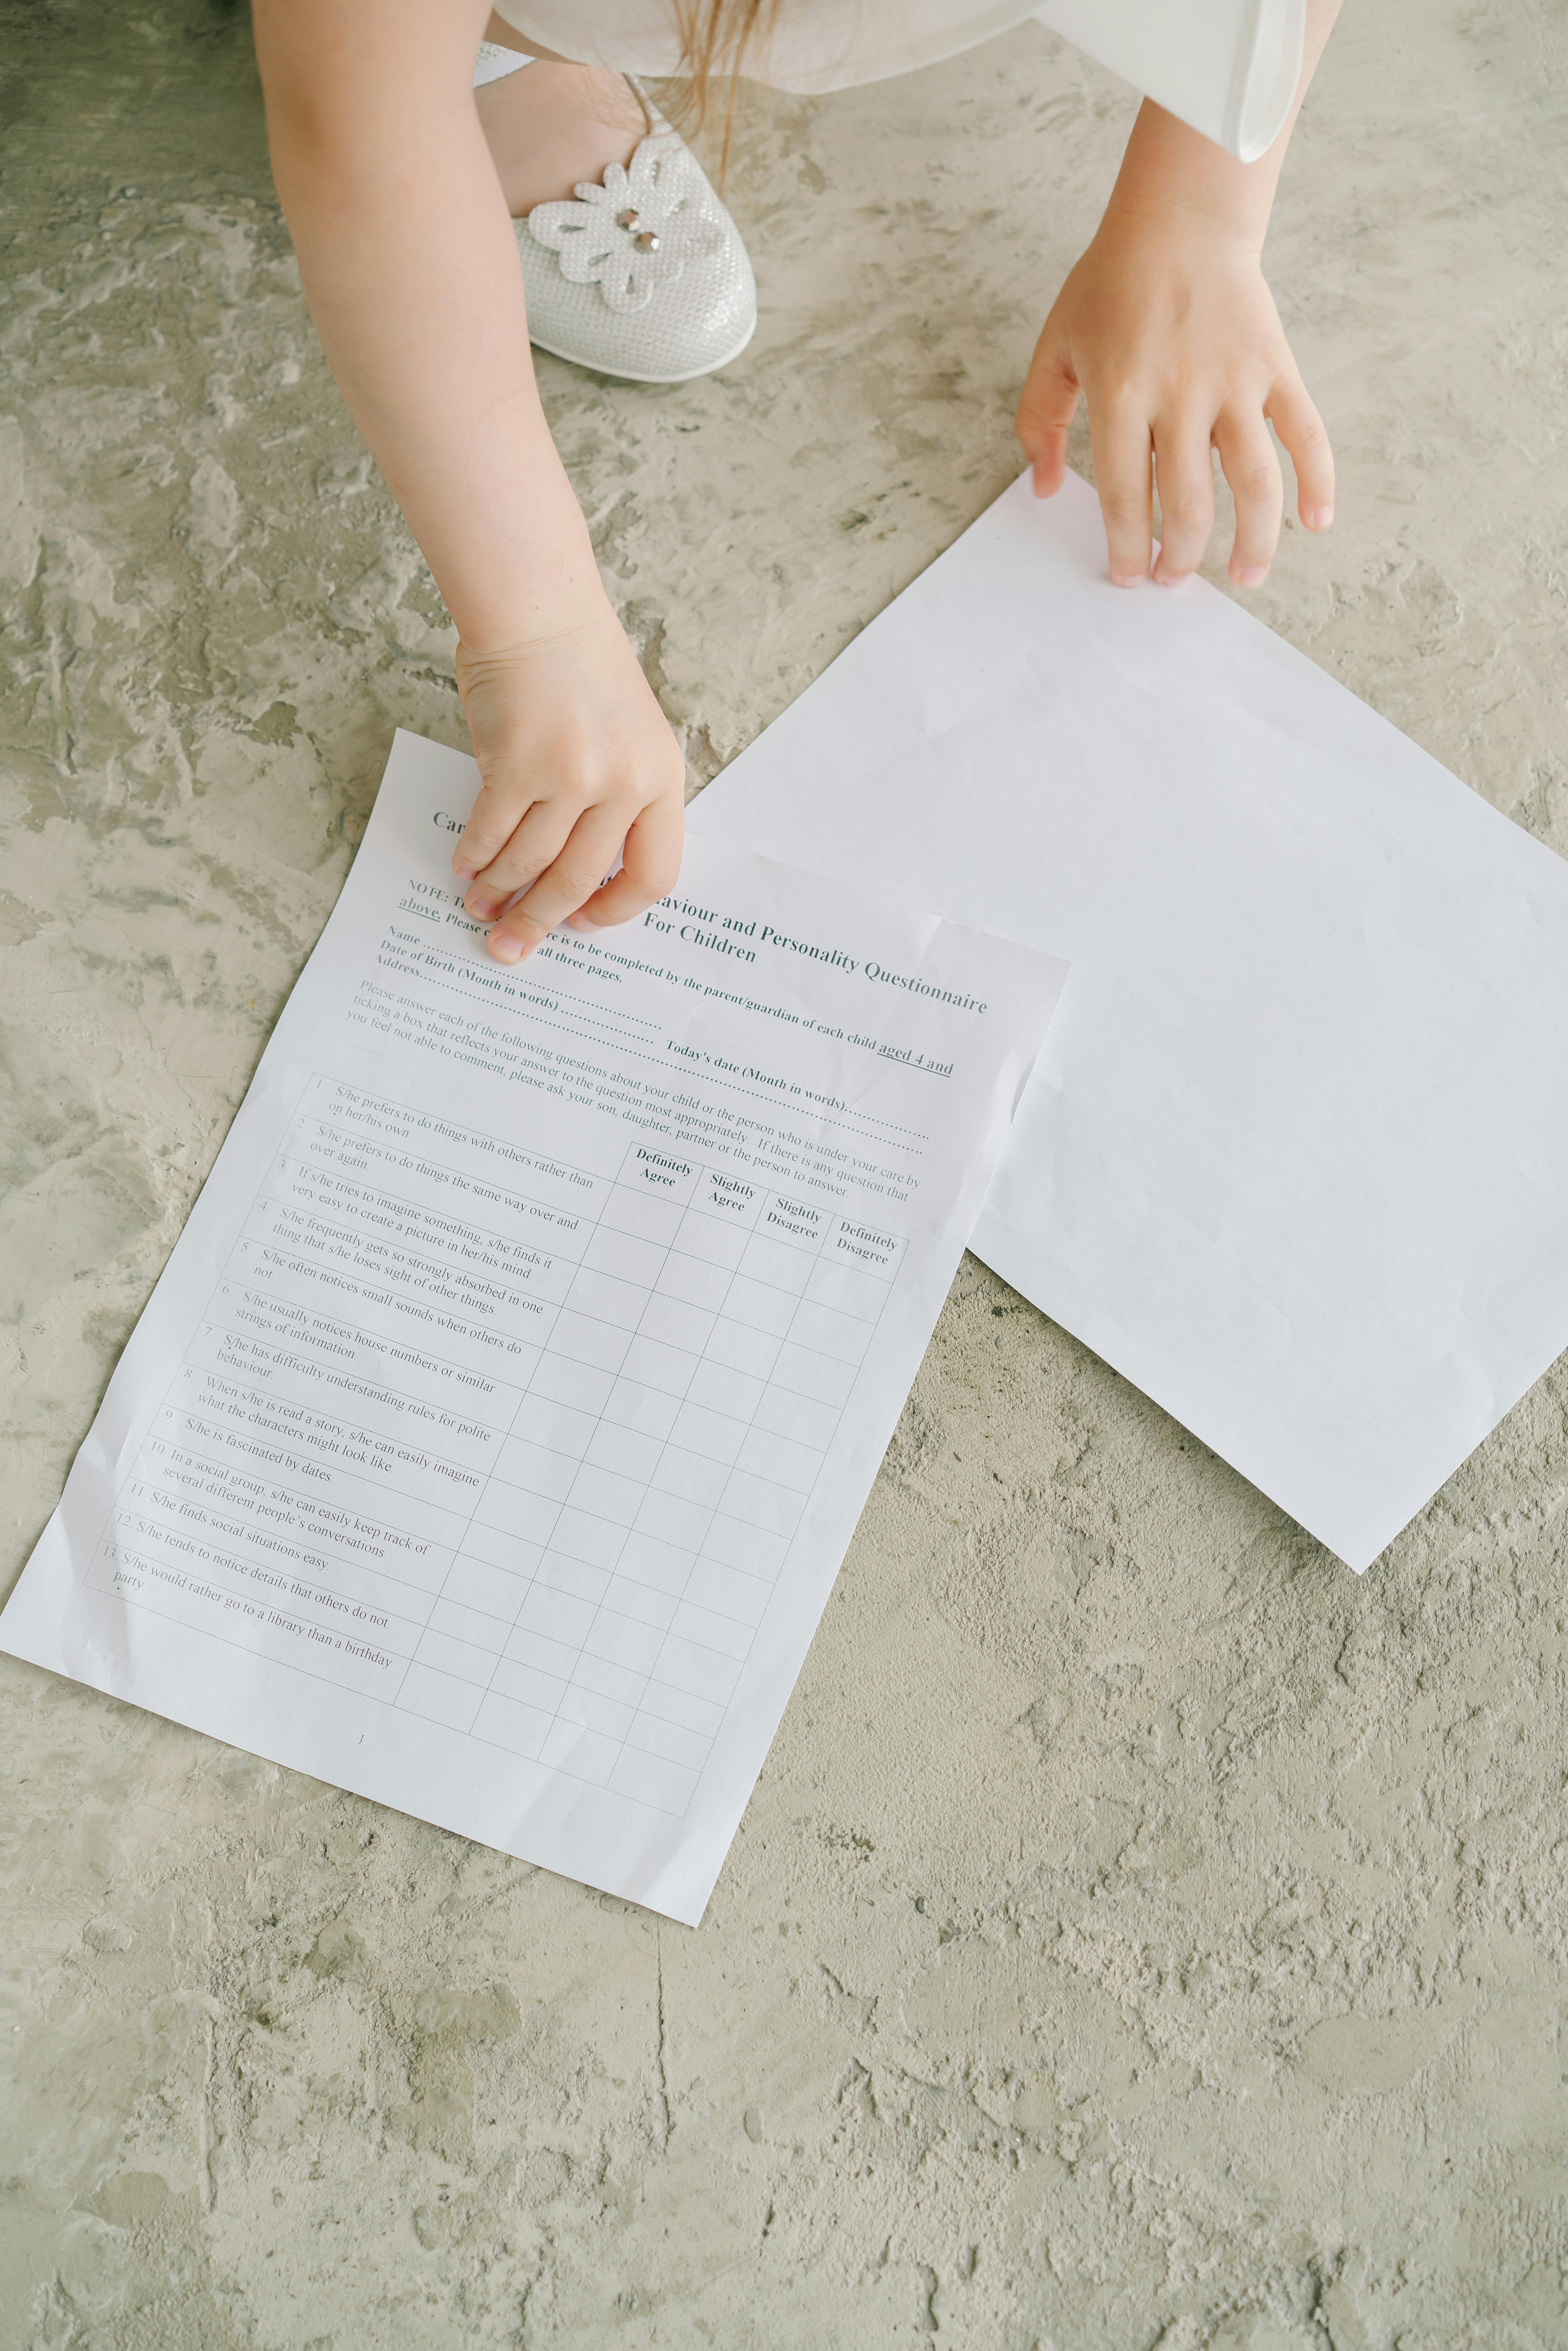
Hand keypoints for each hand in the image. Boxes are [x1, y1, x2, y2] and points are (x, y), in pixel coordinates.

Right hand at [452, 595, 684, 962]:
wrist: (539, 610)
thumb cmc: (579, 670)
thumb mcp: (627, 736)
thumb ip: (613, 800)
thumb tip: (570, 872)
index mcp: (661, 778)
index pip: (654, 873)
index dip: (617, 909)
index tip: (584, 924)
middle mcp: (623, 782)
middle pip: (582, 880)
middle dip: (541, 922)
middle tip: (513, 947)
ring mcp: (571, 775)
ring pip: (531, 861)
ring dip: (499, 892)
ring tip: (478, 906)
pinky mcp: (518, 765)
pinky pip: (493, 831)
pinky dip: (475, 856)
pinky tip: (464, 867)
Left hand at [1016, 200, 1333, 590]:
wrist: (1179, 218)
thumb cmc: (1111, 285)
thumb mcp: (1056, 346)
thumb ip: (1041, 420)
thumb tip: (1045, 490)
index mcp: (1121, 396)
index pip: (1127, 498)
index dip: (1128, 549)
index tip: (1129, 576)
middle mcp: (1181, 396)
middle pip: (1190, 505)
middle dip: (1181, 557)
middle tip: (1173, 578)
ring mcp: (1235, 383)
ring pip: (1255, 483)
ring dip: (1254, 542)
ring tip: (1245, 578)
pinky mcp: (1275, 367)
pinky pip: (1305, 434)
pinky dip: (1318, 481)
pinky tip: (1316, 523)